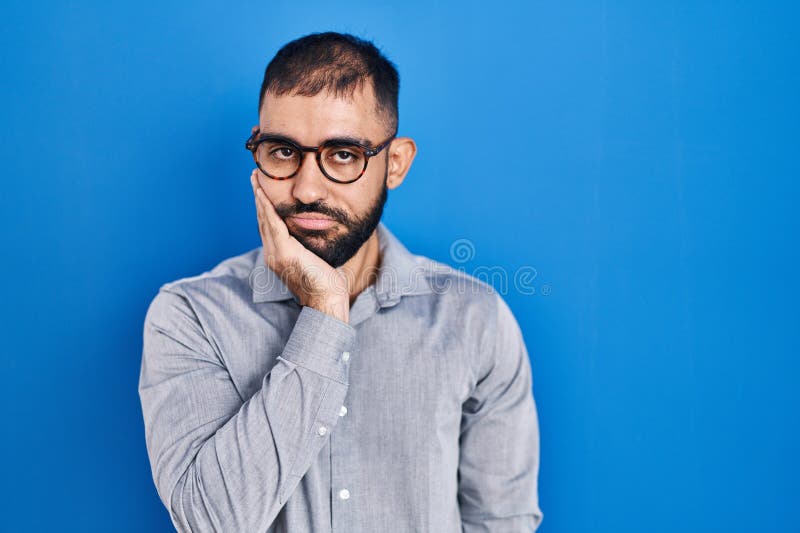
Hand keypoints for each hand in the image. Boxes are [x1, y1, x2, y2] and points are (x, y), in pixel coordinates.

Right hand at [250, 169, 349, 322]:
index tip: (262, 190)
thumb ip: (312, 247)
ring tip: (255, 180)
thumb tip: (321, 233)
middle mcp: (273, 255)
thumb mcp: (317, 260)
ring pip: (264, 219)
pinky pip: (272, 224)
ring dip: (259, 198)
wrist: (328, 301)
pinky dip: (266, 208)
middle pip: (263, 220)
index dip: (264, 208)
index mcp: (280, 257)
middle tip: (255, 178)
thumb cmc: (328, 285)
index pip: (269, 227)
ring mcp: (277, 255)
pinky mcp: (285, 253)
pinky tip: (263, 194)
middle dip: (258, 198)